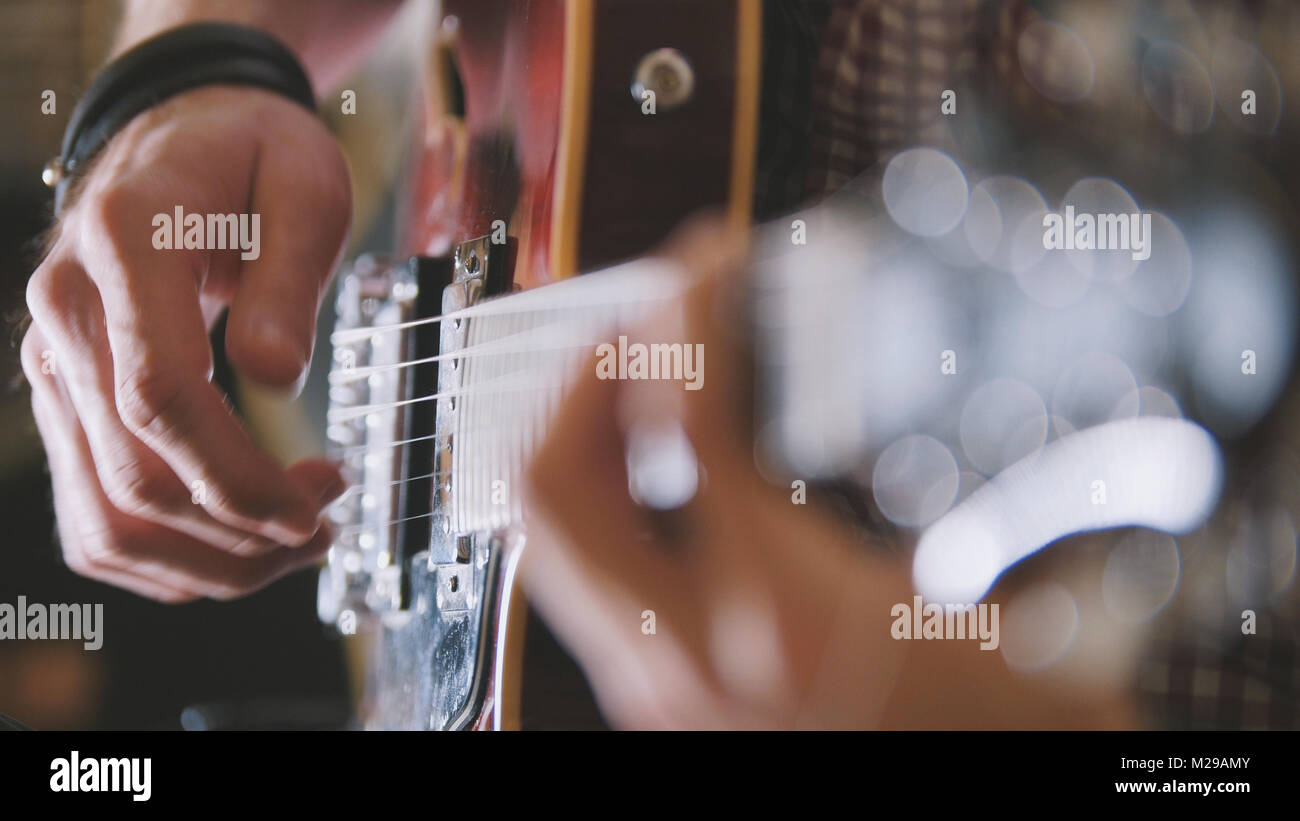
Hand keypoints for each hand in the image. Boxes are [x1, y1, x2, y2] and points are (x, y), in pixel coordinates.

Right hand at [22, 86, 350, 601]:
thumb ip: (289, 278)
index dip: (238, 473)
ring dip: (207, 561)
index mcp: (124, 242)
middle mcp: (67, 310)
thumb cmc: (253, 156)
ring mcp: (56, 362)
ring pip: (106, 518)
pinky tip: (239, 543)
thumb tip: (274, 376)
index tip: (315, 504)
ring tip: (295, 542)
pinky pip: (97, 514)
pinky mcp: (70, 399)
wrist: (182, 132)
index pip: (158, 392)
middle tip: (327, 523)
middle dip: (242, 528)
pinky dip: (169, 554)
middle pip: (134, 475)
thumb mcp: (304, 185)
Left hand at [520, 218, 1136, 728]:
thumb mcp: (993, 593)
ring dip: (576, 437)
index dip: (686, 315)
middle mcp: (692, 655)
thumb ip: (992, 488)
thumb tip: (1009, 386)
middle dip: (581, 374)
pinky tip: (653, 465)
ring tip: (631, 378)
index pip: (686, 421)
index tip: (706, 261)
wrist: (968, 802)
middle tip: (633, 318)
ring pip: (551, 537)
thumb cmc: (993, 732)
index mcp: (786, 612)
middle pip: (554, 481)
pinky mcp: (653, 695)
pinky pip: (586, 578)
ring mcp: (656, 683)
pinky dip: (600, 501)